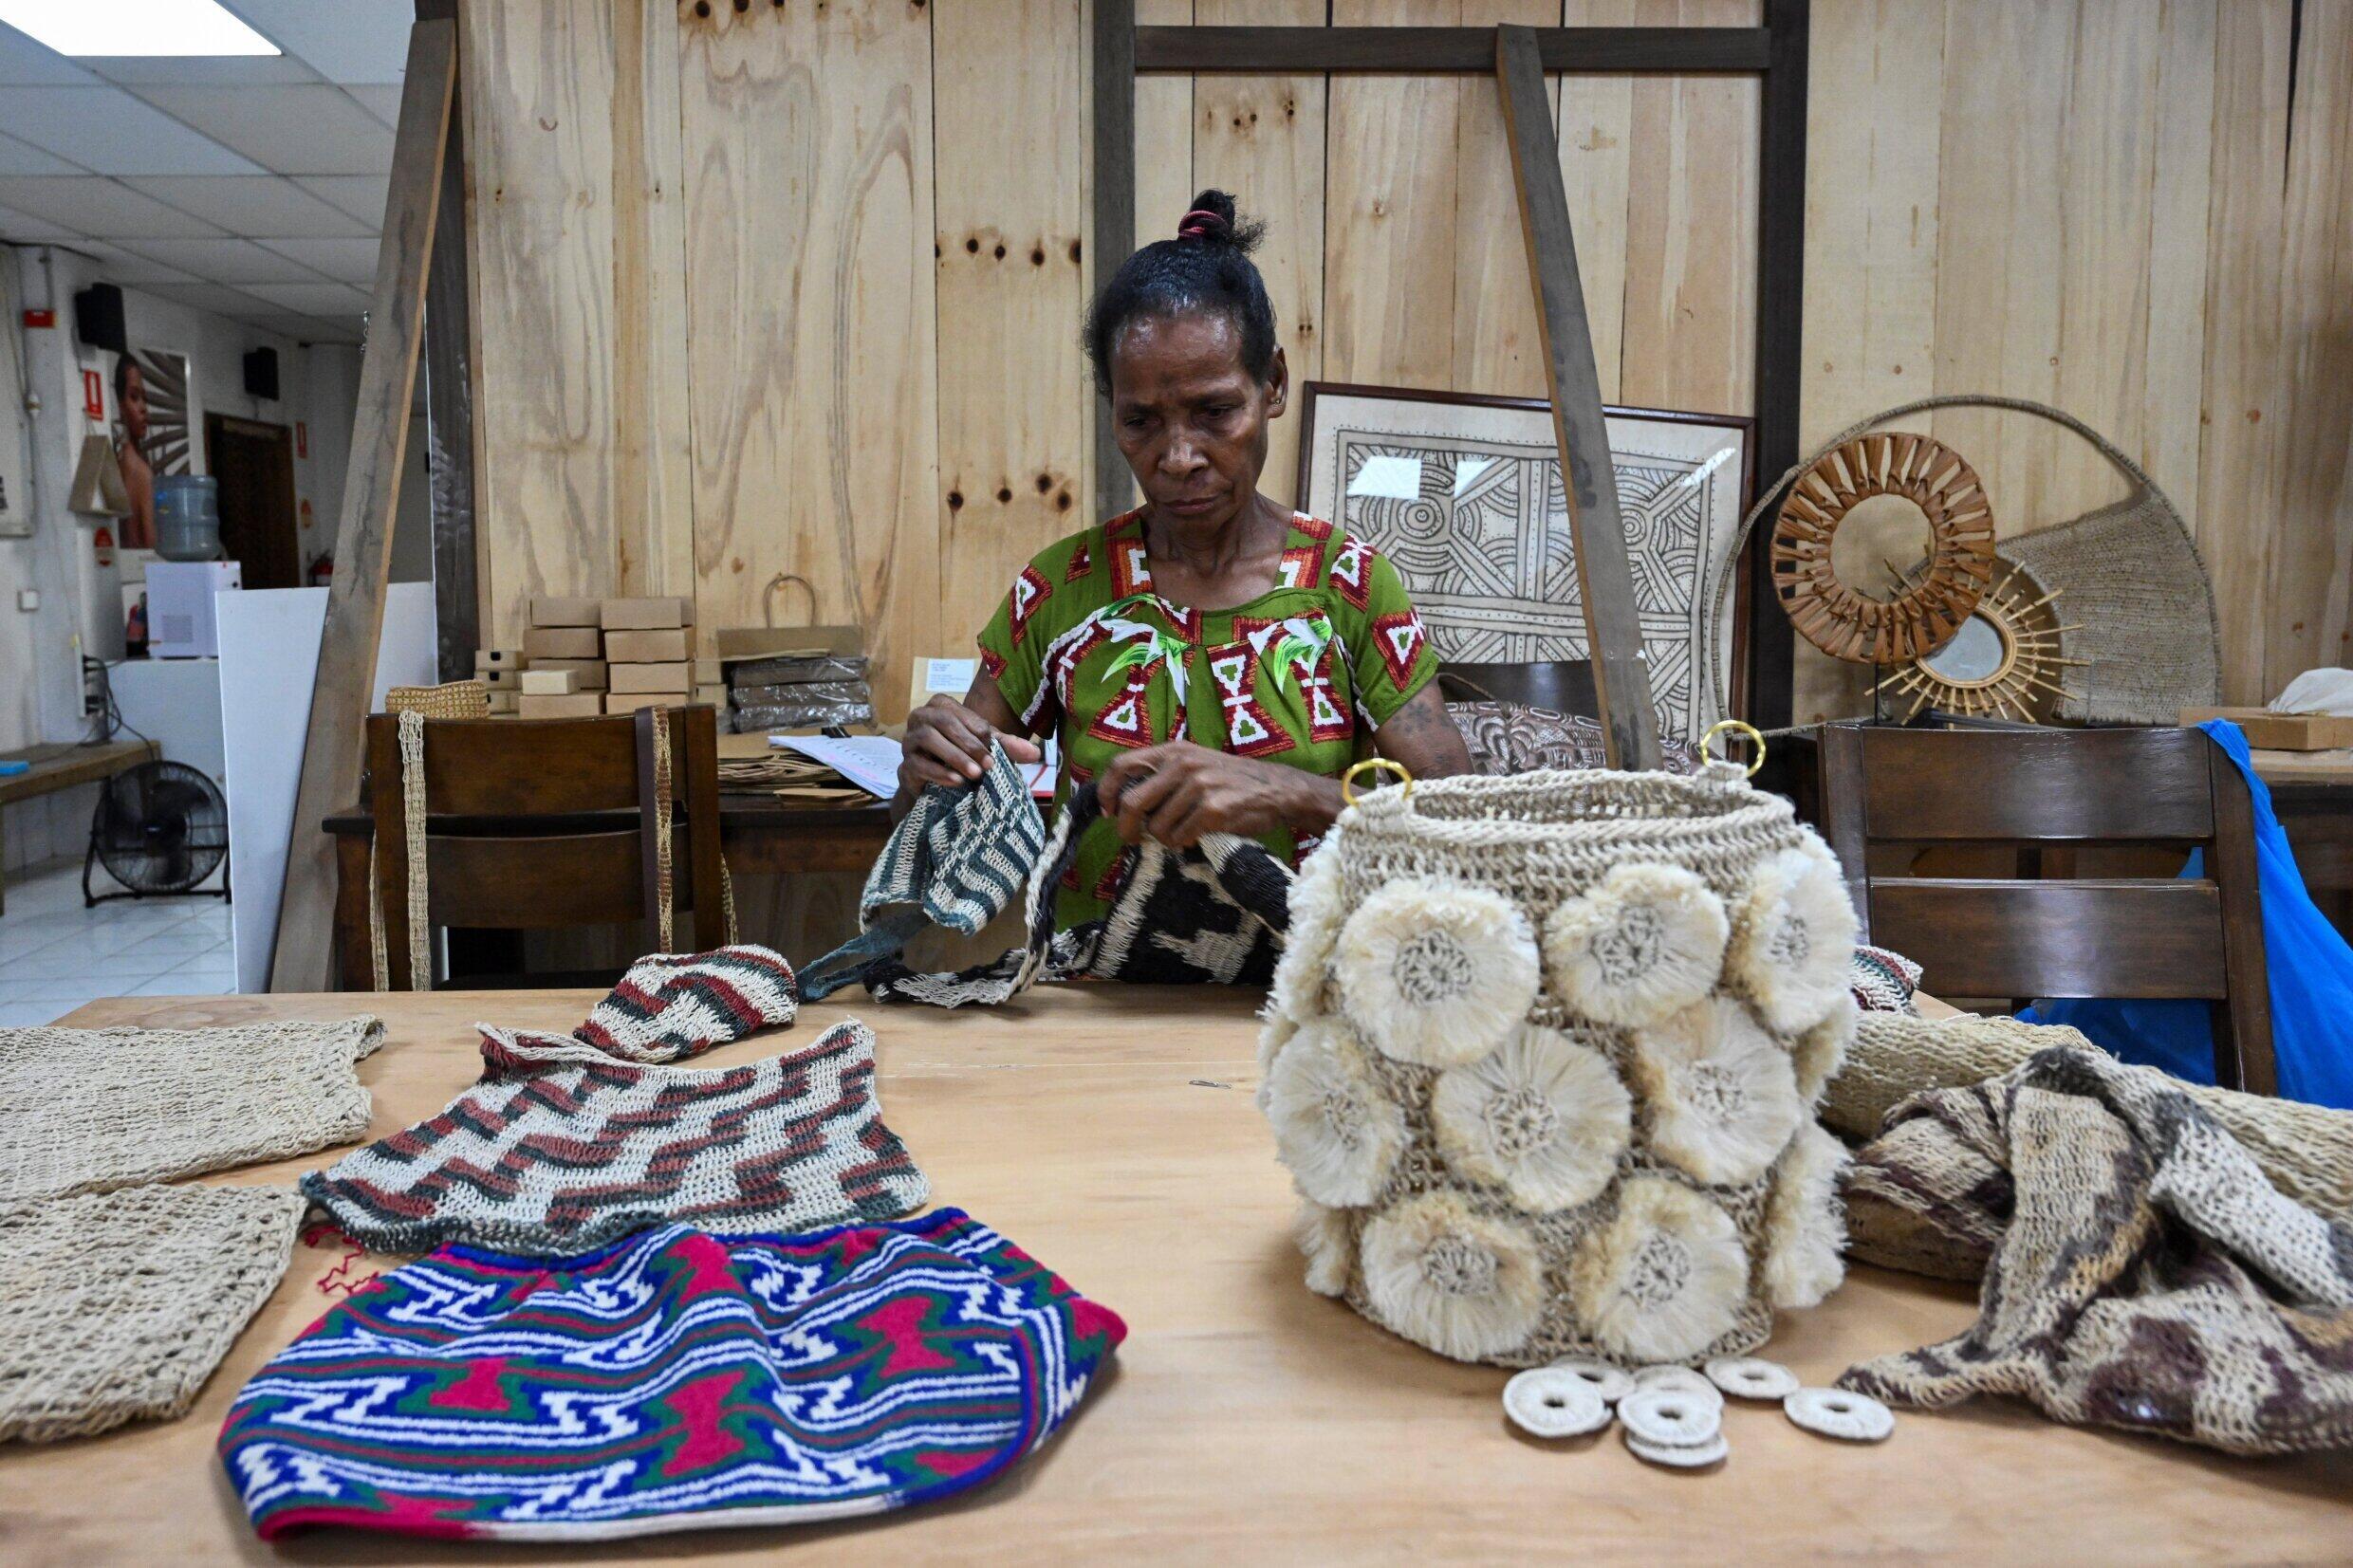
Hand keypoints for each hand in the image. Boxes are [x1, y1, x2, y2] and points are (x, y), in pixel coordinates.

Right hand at [899, 695, 1041, 791]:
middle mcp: (920, 718)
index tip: (995, 749)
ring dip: (953, 757)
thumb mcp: (986, 749)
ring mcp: (909, 741)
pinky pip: (917, 764)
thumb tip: (1035, 752)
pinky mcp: (904, 765)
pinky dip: (938, 773)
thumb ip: (1008, 747)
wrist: (936, 787)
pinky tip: (956, 782)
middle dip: (968, 744)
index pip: (959, 713)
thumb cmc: (963, 758)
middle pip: (942, 722)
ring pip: (927, 739)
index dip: (978, 730)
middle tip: (989, 765)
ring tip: (974, 774)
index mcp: (941, 706)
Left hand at [1095, 739, 1339, 848]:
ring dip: (1164, 839)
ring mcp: (1199, 786)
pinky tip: (1196, 836)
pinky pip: (1181, 837)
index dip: (1107, 791)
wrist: (1278, 790)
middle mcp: (1183, 764)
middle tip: (1132, 839)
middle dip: (1127, 828)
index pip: (1122, 765)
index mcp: (1174, 750)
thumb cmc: (1232, 781)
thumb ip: (1164, 775)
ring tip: (1179, 834)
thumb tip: (1124, 804)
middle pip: (1134, 802)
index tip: (1108, 812)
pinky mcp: (1214, 809)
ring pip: (1158, 827)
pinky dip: (1184, 843)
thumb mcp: (1196, 764)